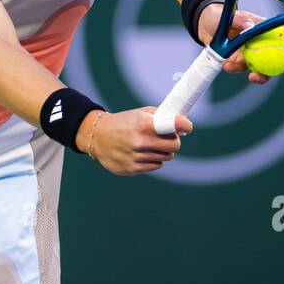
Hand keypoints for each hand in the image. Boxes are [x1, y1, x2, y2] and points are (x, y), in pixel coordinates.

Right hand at [74, 107, 190, 175]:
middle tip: (168, 138)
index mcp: (142, 124)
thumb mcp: (139, 113)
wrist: (96, 136)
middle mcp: (139, 141)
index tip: (187, 127)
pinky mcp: (132, 169)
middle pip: (174, 146)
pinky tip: (143, 153)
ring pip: (166, 157)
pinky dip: (154, 159)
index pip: (172, 126)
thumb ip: (160, 117)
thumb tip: (183, 124)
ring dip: (163, 151)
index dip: (183, 126)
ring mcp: (136, 157)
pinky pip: (156, 165)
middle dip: (174, 141)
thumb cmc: (123, 122)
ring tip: (151, 145)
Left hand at [197, 3, 283, 83]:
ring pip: (267, 69)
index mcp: (267, 28)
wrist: (205, 26)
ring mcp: (254, 54)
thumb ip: (241, 20)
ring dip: (262, 76)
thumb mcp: (231, 15)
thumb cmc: (222, 16)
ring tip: (252, 77)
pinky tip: (226, 66)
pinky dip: (236, 70)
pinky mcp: (242, 63)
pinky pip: (243, 70)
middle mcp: (265, 42)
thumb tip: (250, 29)